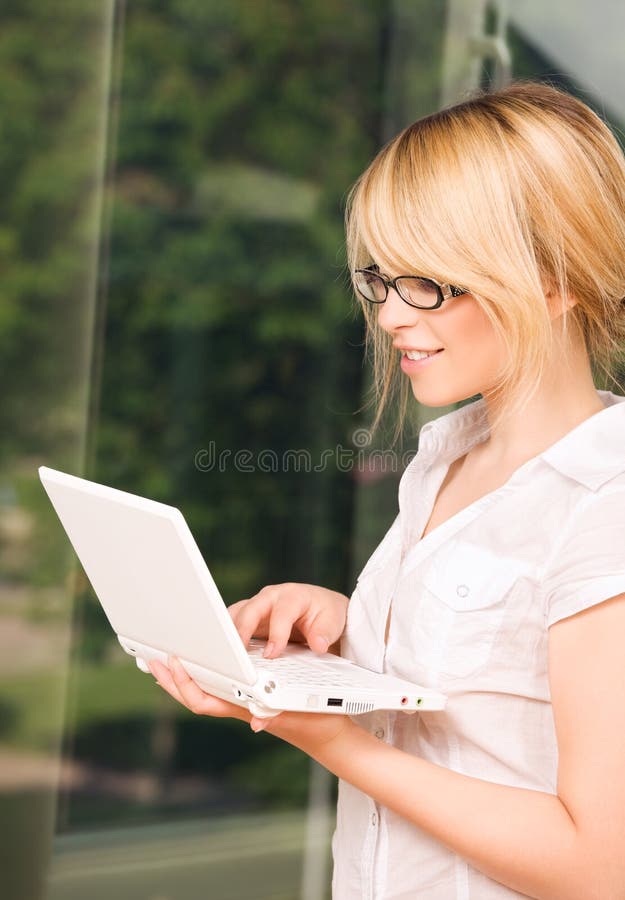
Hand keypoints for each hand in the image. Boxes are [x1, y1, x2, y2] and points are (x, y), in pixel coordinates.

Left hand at [148, 655, 355, 752]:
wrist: (330, 734)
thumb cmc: (317, 720)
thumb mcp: (301, 711)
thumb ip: (278, 713)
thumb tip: (256, 724)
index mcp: (244, 709)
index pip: (203, 701)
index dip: (184, 684)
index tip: (173, 662)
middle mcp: (237, 708)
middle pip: (193, 697)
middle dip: (169, 680)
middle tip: (149, 659)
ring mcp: (240, 704)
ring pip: (201, 692)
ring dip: (180, 678)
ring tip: (162, 660)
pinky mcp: (248, 699)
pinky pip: (215, 687)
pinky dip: (200, 676)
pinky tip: (196, 664)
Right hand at [228, 582, 348, 658]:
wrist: (321, 607)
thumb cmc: (325, 612)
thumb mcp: (333, 621)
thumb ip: (324, 633)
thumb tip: (318, 645)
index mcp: (293, 595)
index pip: (282, 613)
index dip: (276, 633)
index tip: (272, 653)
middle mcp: (272, 596)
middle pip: (252, 609)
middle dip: (243, 630)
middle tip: (238, 654)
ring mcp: (259, 604)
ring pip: (237, 613)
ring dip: (230, 631)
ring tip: (225, 653)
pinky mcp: (251, 615)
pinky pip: (233, 620)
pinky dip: (228, 634)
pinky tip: (224, 650)